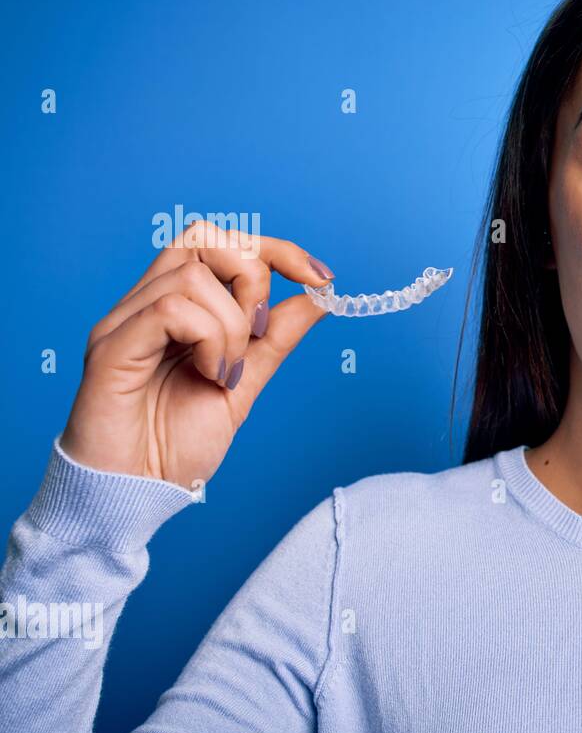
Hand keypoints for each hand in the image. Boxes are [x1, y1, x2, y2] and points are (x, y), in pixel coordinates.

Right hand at [60, 221, 332, 490]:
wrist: (133, 495)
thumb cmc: (174, 446)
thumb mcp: (244, 384)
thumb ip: (274, 338)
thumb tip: (318, 296)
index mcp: (175, 308)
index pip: (219, 243)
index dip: (274, 249)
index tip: (321, 278)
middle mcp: (144, 304)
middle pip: (204, 238)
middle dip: (254, 276)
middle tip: (257, 333)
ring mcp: (124, 323)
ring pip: (193, 275)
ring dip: (231, 325)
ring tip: (225, 373)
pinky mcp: (111, 349)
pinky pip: (170, 309)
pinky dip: (209, 339)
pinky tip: (211, 376)